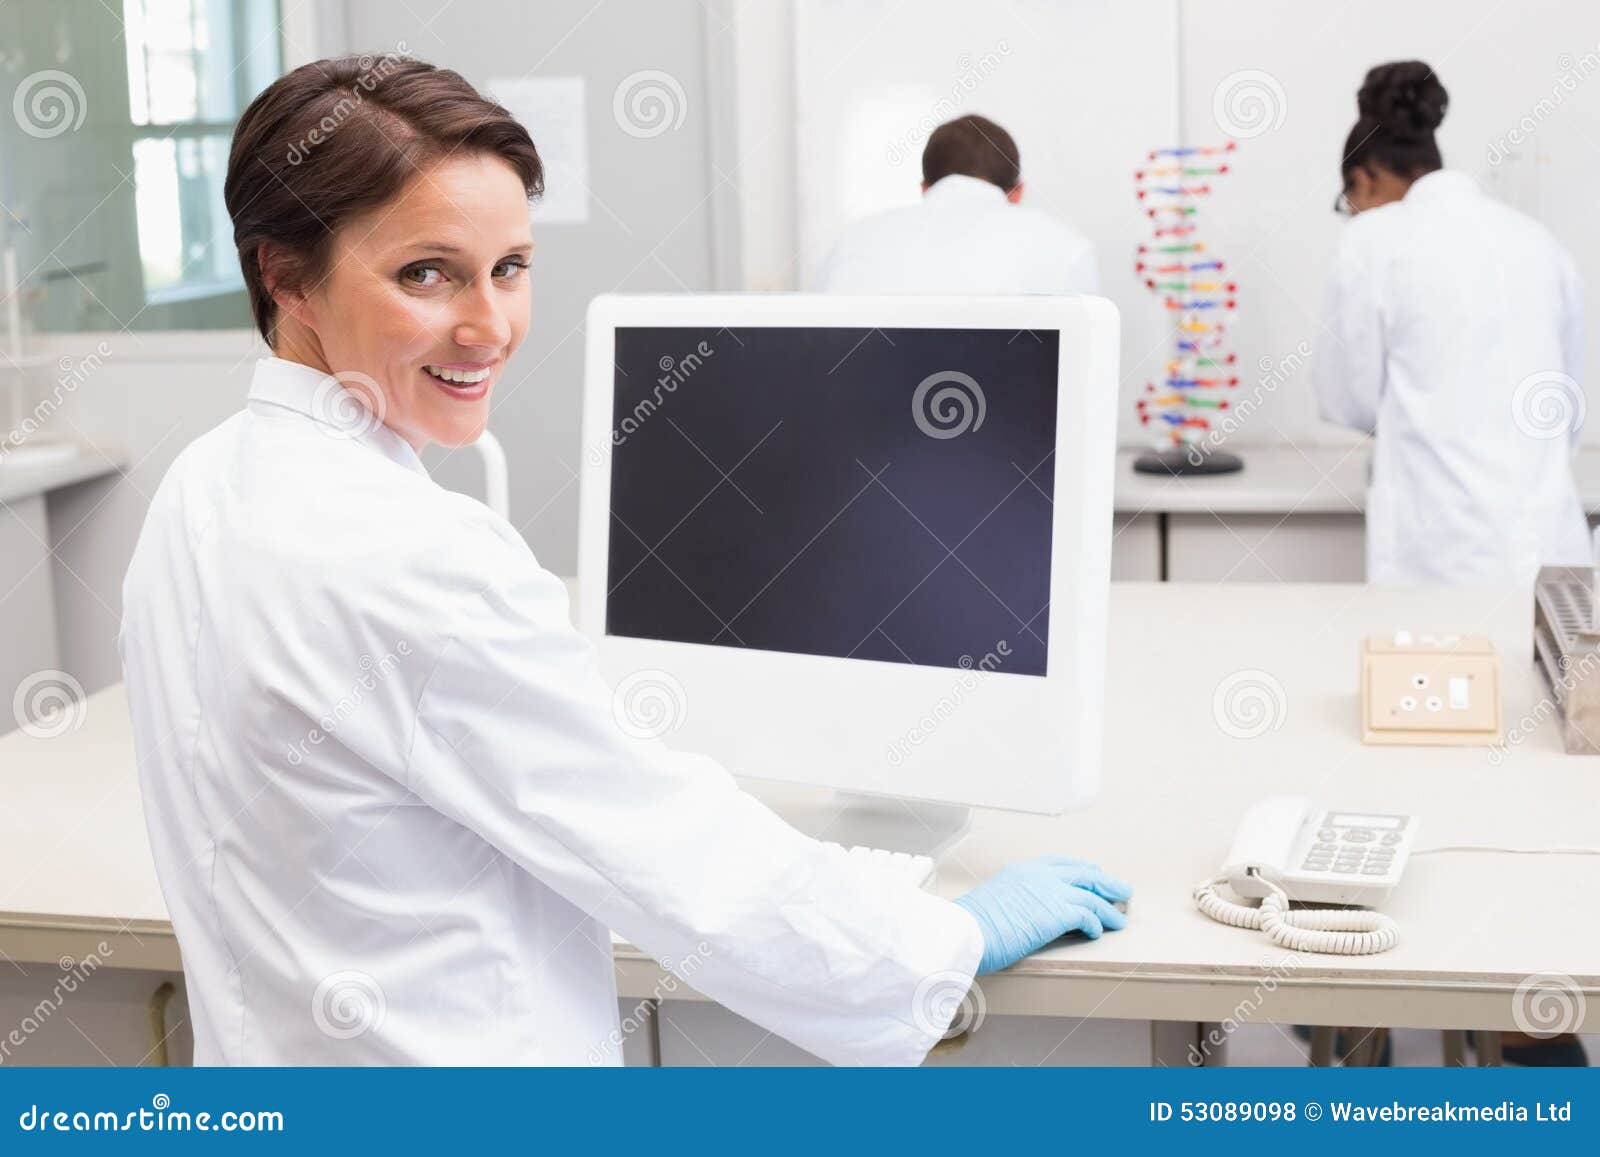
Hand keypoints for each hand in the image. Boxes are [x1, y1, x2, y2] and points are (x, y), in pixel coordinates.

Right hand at [953, 856, 1131, 974]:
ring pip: (1092, 894)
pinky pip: (1088, 915)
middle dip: (1105, 882)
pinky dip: (1097, 923)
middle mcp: (1039, 876)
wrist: (967, 929)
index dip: (1080, 868)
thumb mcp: (992, 902)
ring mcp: (1051, 892)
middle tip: (1120, 890)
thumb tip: (1016, 916)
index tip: (1092, 871)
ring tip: (1119, 918)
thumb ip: (1011, 902)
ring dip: (1108, 908)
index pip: (1059, 863)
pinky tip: (1098, 931)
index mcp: (1022, 871)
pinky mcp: (1059, 912)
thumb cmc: (971, 923)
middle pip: (1083, 873)